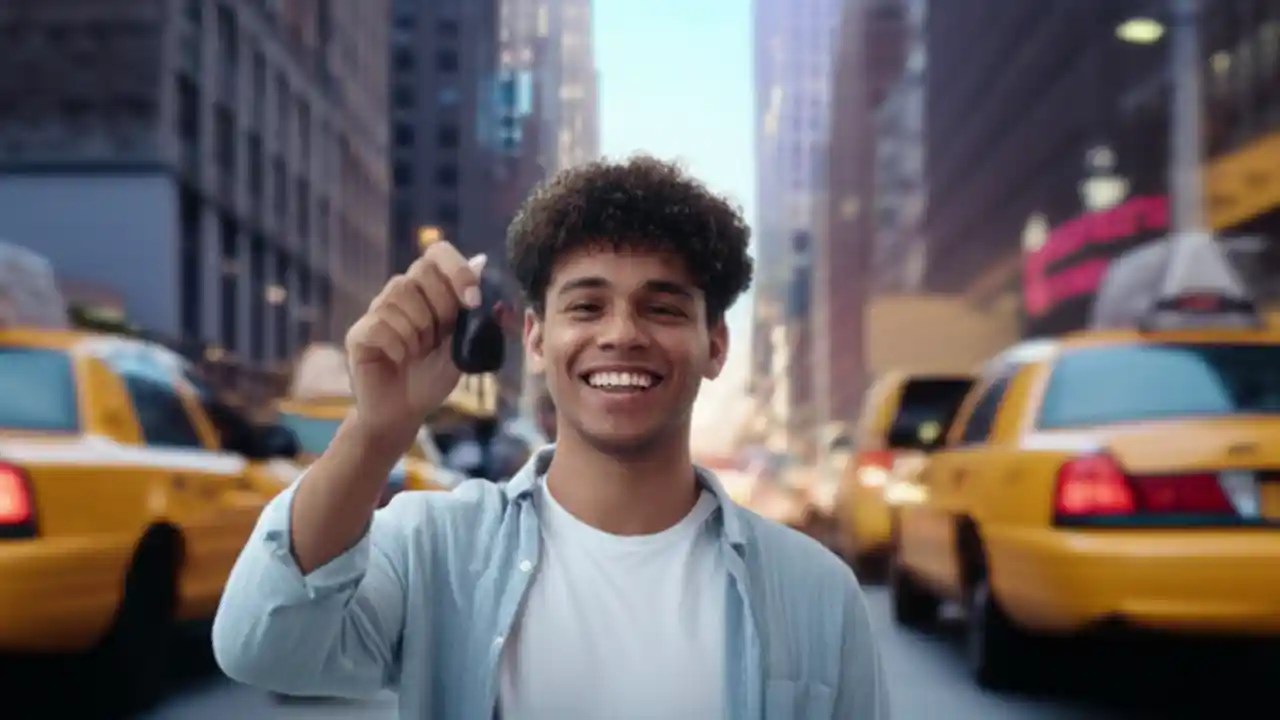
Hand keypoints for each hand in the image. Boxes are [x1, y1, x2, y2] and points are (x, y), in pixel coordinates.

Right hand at [344, 242, 485, 437]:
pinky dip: (398, 346)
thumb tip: (492, 283)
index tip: (473, 301)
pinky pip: (380, 324)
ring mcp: (378, 311)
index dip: (457, 269)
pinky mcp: (359, 333)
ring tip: (418, 352)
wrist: (403, 412)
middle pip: (420, 271)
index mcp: (428, 291)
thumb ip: (477, 321)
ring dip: (418, 330)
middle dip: (441, 307)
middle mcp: (401, 294)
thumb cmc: (431, 377)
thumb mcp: (464, 350)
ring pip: (398, 294)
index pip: (437, 252)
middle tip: (439, 338)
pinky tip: (399, 359)